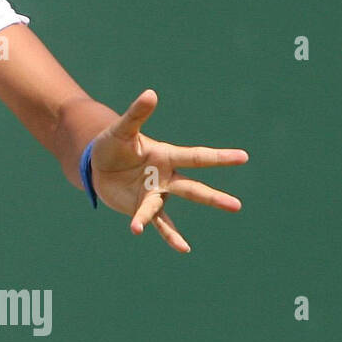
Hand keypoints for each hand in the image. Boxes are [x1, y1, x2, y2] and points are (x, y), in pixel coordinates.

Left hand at [89, 89, 248, 252]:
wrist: (98, 165)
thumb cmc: (113, 144)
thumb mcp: (122, 129)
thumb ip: (137, 114)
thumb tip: (150, 93)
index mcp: (166, 156)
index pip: (196, 156)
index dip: (219, 156)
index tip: (244, 157)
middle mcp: (165, 177)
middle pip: (192, 187)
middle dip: (213, 197)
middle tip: (237, 207)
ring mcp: (156, 194)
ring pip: (168, 209)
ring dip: (174, 230)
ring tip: (185, 248)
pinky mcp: (142, 206)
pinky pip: (158, 223)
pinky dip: (167, 236)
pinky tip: (182, 249)